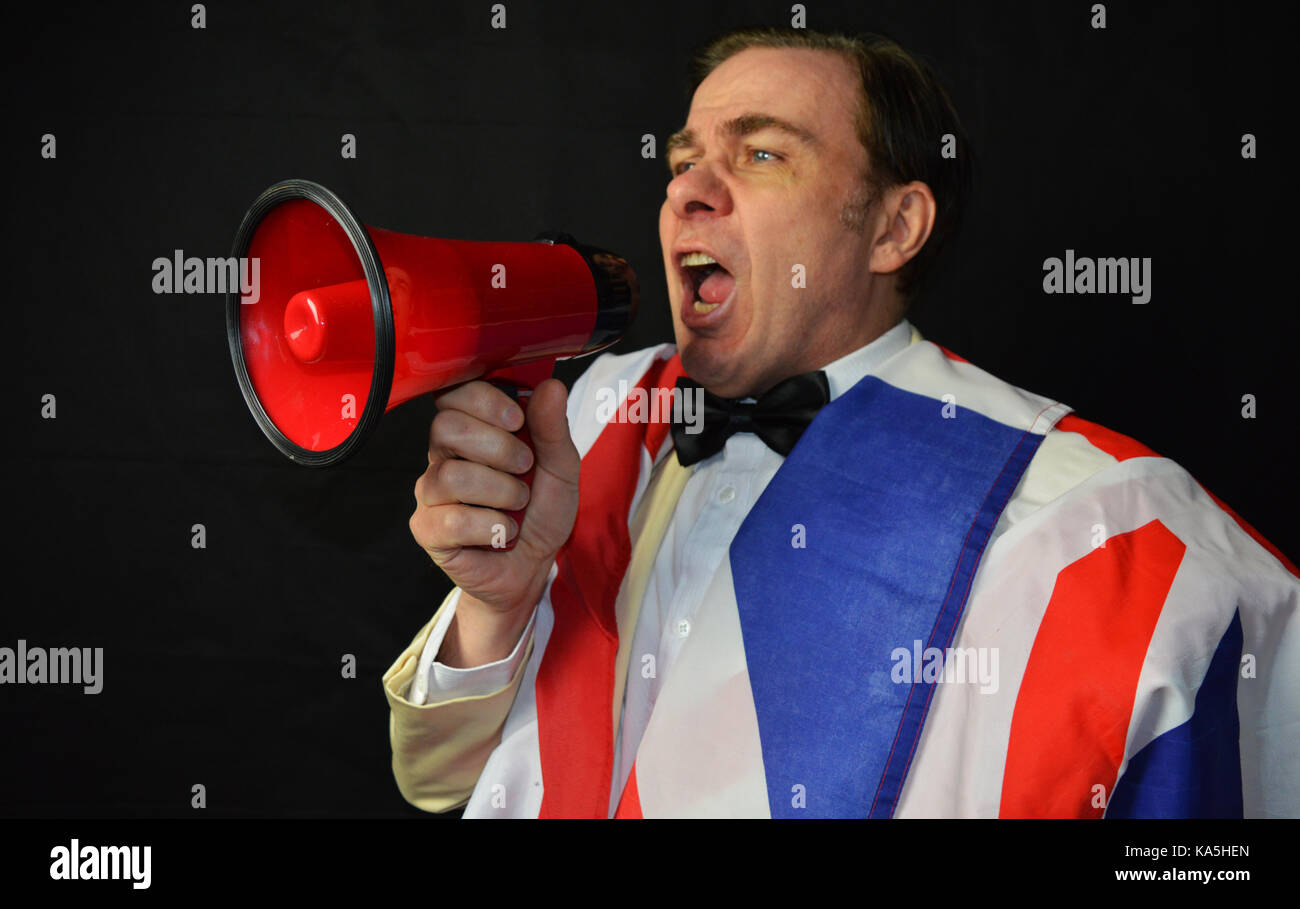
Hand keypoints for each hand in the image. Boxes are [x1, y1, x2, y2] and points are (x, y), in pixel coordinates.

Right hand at [409, 378, 579, 617]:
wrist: (534, 566)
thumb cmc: (541, 511)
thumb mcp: (560, 467)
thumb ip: (553, 428)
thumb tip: (551, 386)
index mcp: (471, 431)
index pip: (454, 394)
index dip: (485, 401)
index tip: (518, 421)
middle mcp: (443, 456)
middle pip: (445, 427)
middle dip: (497, 448)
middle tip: (525, 468)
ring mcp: (431, 493)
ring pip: (450, 475)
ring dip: (500, 491)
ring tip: (518, 505)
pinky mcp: (427, 529)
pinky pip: (449, 519)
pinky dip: (490, 527)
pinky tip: (503, 532)